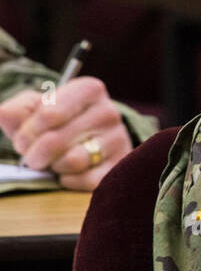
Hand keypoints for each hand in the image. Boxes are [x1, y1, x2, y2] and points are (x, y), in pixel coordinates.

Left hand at [0, 78, 132, 190]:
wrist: (93, 136)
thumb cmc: (60, 119)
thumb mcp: (36, 107)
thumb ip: (17, 109)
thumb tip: (4, 114)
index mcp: (88, 90)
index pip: (49, 113)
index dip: (28, 131)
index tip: (23, 138)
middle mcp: (108, 112)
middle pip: (55, 140)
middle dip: (34, 153)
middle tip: (31, 156)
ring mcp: (118, 140)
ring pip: (72, 160)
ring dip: (53, 166)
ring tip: (52, 162)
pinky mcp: (118, 166)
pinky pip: (85, 180)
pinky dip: (69, 181)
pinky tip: (68, 172)